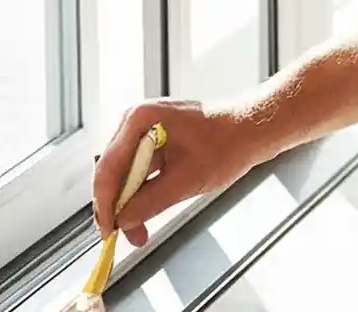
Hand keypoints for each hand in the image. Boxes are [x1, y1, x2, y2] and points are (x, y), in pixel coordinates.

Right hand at [93, 99, 264, 245]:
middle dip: (117, 207)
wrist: (253, 128)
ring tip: (138, 233)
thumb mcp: (187, 181)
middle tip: (122, 237)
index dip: (104, 205)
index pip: (108, 168)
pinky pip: (139, 170)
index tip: (108, 232)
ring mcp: (145, 130)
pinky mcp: (155, 140)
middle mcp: (136, 121)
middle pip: (112, 171)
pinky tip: (145, 215)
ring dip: (129, 204)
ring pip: (124, 174)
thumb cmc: (228, 143)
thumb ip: (151, 202)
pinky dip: (141, 193)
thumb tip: (123, 222)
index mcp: (140, 120)